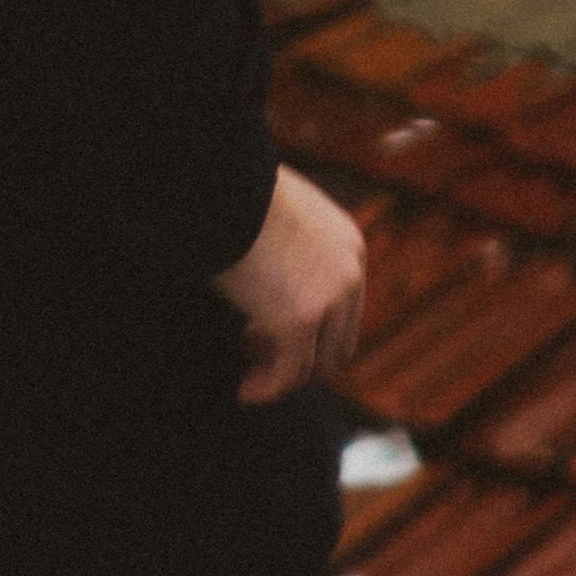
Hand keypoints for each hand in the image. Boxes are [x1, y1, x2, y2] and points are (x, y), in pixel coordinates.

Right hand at [214, 163, 366, 405]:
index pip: (346, 307)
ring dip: (284, 373)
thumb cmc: (236, 187)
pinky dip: (270, 389)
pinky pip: (290, 373)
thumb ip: (286, 237)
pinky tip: (246, 392)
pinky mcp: (298, 322)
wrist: (226, 182)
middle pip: (340, 341)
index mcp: (349, 246)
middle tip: (253, 345)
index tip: (265, 325)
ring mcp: (328, 301)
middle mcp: (349, 275)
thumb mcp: (279, 209)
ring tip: (249, 372)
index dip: (312, 326)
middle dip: (301, 352)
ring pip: (318, 364)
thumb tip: (263, 259)